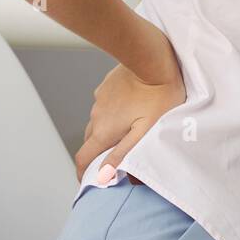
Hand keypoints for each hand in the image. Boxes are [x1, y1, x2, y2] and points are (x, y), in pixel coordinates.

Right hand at [74, 31, 184, 182]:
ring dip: (106, 130)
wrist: (152, 59)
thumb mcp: (145, 131)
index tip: (86, 180)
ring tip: (125, 132)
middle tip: (114, 157)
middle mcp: (96, 116)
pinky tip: (129, 108)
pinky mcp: (106, 86)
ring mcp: (99, 99)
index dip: (82, 173)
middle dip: (98, 152)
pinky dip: (111, 112)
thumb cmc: (157, 96)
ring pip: (98, 122)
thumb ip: (123, 154)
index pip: (83, 158)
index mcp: (104, 131)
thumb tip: (103, 176)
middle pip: (90, 141)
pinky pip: (105, 105)